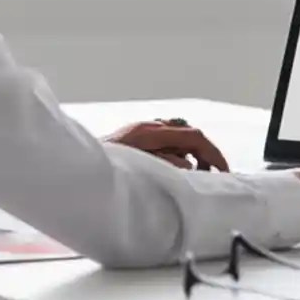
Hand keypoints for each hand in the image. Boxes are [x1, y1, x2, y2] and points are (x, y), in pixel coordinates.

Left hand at [102, 121, 229, 170]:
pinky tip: (171, 169)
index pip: (194, 136)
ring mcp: (139, 129)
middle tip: (211, 174)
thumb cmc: (107, 171)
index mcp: (152, 132)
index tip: (223, 170)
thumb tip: (189, 164)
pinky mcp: (132, 137)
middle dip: (203, 152)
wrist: (76, 169)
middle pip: (187, 133)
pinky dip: (173, 152)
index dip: (213, 153)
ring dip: (188, 152)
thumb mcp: (144, 170)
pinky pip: (162, 140)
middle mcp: (147, 126)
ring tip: (193, 174)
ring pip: (175, 135)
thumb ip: (170, 164)